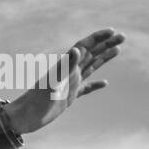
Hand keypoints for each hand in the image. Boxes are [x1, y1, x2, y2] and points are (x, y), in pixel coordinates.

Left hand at [2, 28, 124, 134]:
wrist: (25, 117)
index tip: (113, 31)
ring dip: (104, 58)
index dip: (98, 38)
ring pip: (91, 67)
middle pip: (91, 54)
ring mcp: (70, 84)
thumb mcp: (54, 82)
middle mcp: (69, 72)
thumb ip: (66, 65)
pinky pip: (86, 88)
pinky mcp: (70, 97)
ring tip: (118, 49)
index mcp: (66, 66)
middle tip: (123, 36)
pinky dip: (96, 85)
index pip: (84, 47)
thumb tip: (78, 49)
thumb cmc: (37, 100)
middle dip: (106, 44)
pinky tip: (105, 83)